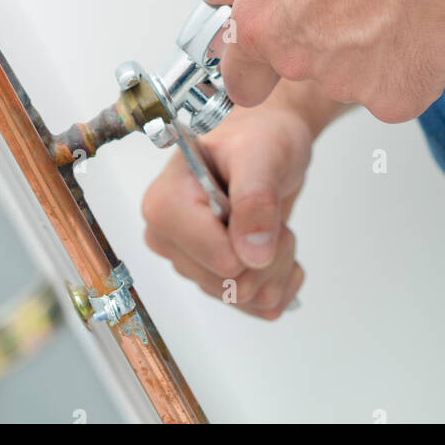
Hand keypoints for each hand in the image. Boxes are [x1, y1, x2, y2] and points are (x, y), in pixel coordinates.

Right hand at [141, 104, 310, 319]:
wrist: (267, 140)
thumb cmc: (257, 136)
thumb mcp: (262, 153)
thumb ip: (255, 197)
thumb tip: (252, 254)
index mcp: (164, 207)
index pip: (221, 261)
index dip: (253, 238)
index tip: (256, 201)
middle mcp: (167, 239)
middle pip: (234, 286)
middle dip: (268, 253)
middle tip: (269, 209)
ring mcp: (189, 262)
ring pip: (247, 298)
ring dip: (275, 264)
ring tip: (270, 222)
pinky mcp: (212, 279)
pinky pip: (258, 308)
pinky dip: (279, 280)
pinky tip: (276, 248)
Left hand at [186, 0, 444, 122]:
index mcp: (261, 26)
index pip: (240, 80)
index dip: (258, 69)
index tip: (270, 59)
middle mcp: (297, 60)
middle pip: (302, 73)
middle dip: (321, 48)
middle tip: (351, 4)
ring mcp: (347, 83)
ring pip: (352, 80)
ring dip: (367, 56)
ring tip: (388, 3)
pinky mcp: (395, 97)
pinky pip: (395, 93)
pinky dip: (406, 69)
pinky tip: (413, 25)